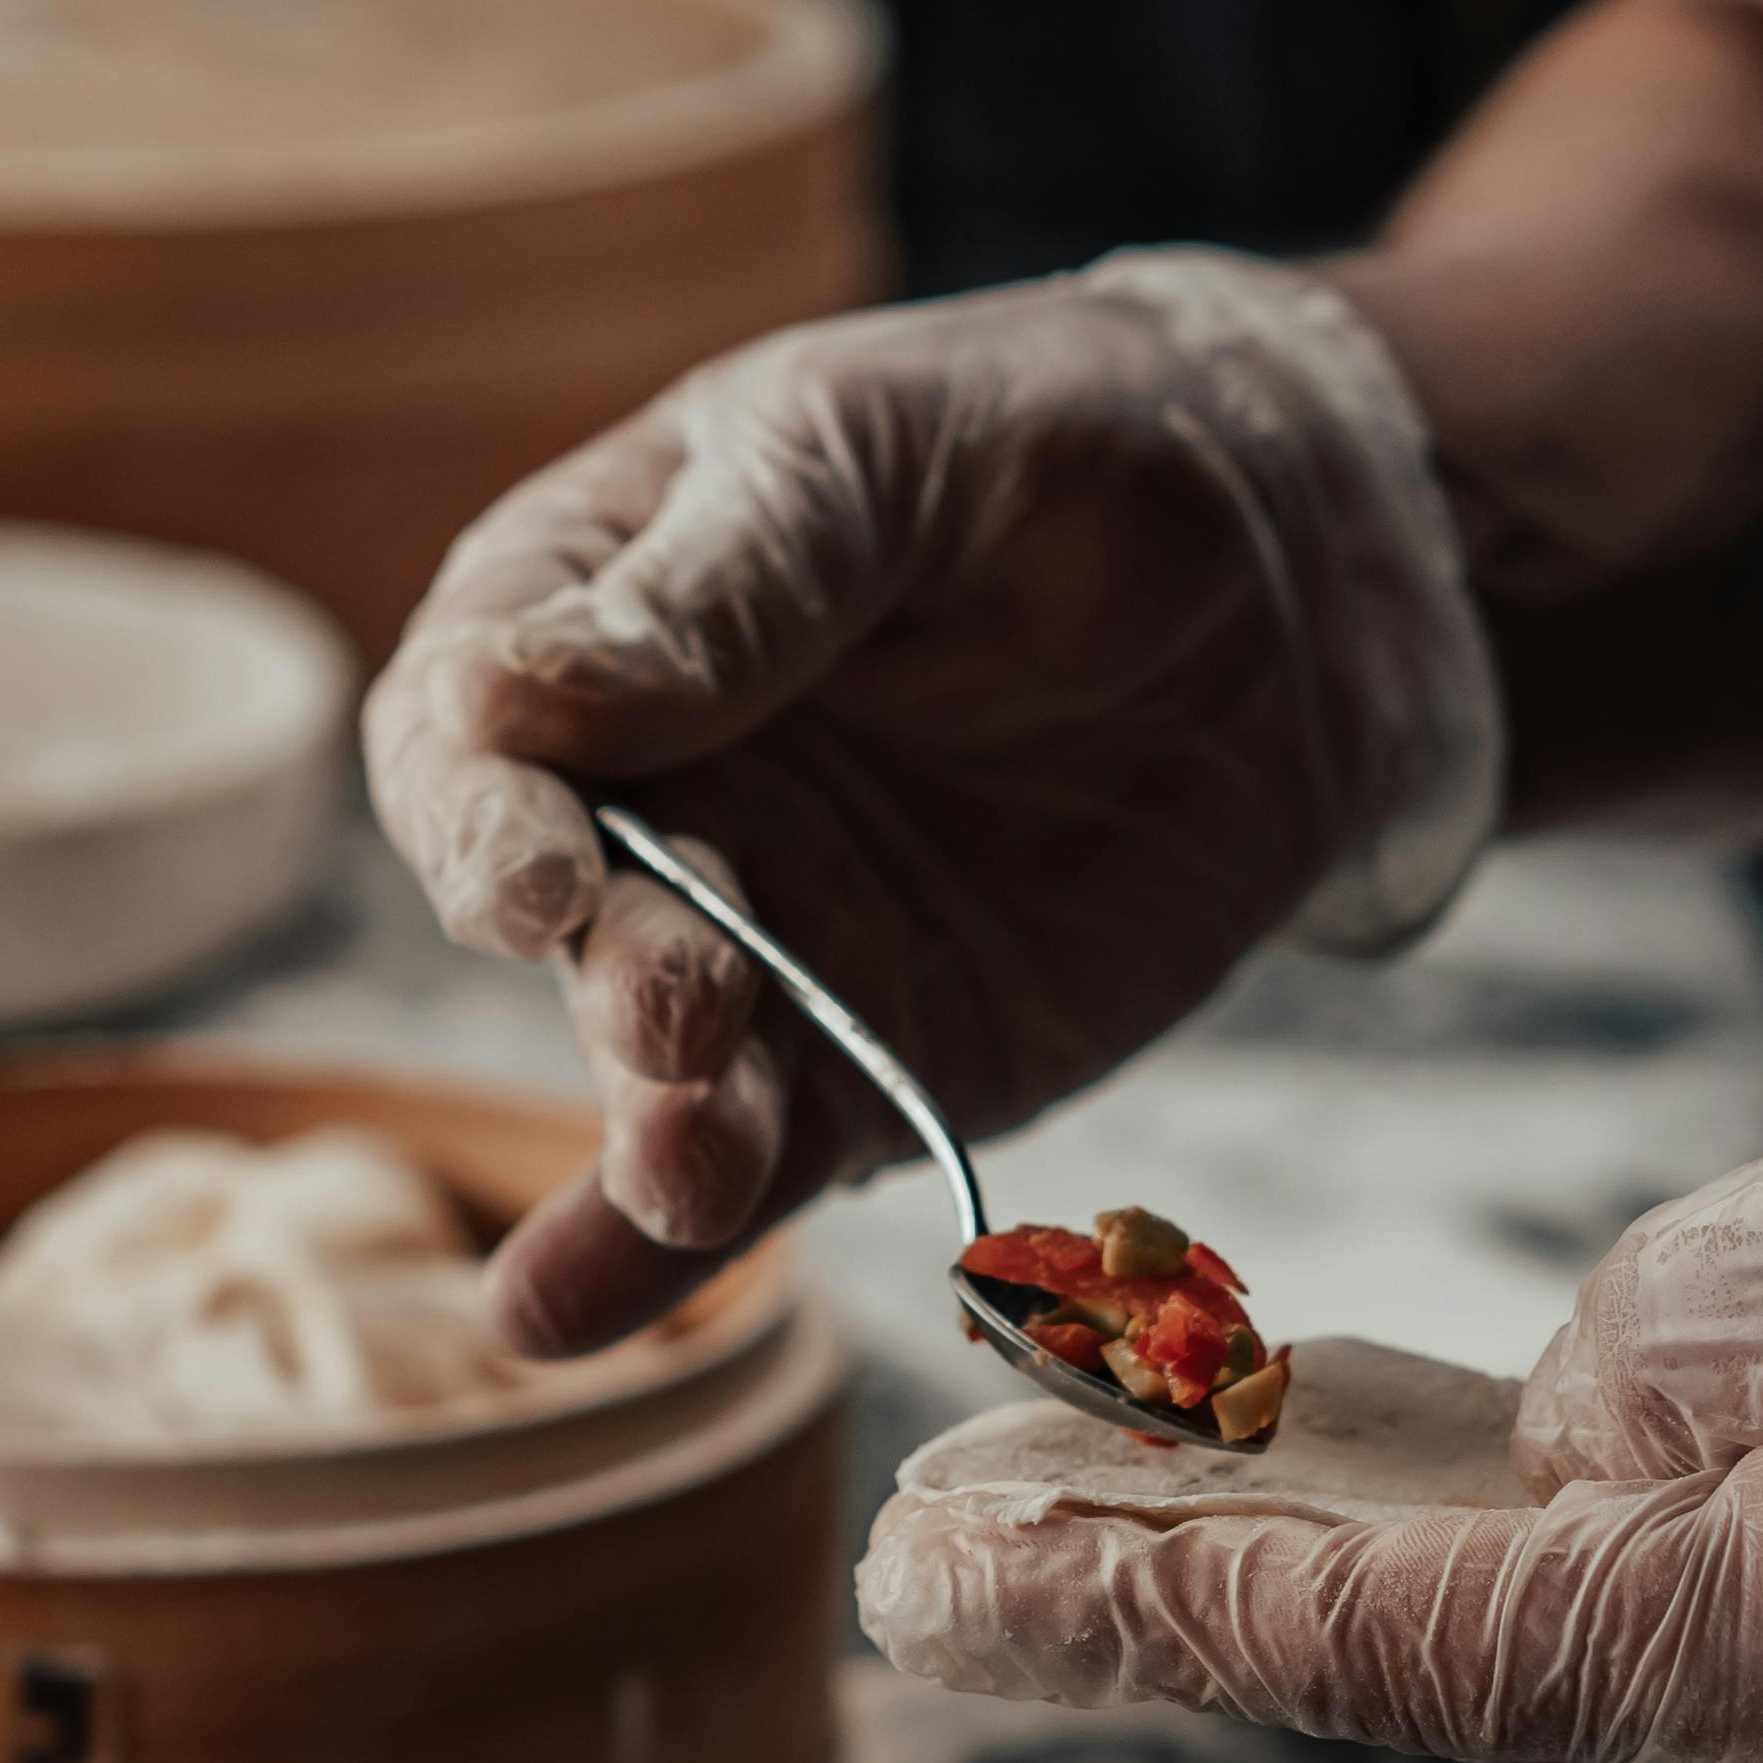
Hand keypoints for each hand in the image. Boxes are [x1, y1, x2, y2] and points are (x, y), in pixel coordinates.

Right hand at [364, 249, 1496, 1352]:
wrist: (1293, 570)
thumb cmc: (1047, 446)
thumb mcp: (878, 454)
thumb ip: (722, 584)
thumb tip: (507, 696)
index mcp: (589, 618)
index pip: (469, 727)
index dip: (483, 810)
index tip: (539, 872)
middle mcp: (640, 802)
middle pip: (558, 919)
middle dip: (609, 973)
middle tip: (676, 1006)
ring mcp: (752, 949)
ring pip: (649, 1065)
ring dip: (648, 1128)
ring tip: (692, 1168)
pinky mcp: (868, 1067)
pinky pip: (748, 1166)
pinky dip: (640, 1256)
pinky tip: (552, 1316)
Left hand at [857, 1032, 1762, 1762]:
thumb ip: (1690, 1301)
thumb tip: (1572, 1397)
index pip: (1366, 1637)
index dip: (1124, 1606)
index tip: (915, 1584)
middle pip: (1415, 1630)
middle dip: (1184, 1560)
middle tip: (925, 1513)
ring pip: (1525, 1596)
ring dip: (1340, 1518)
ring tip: (1096, 1437)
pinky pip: (1632, 1583)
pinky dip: (1491, 1513)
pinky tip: (1370, 1439)